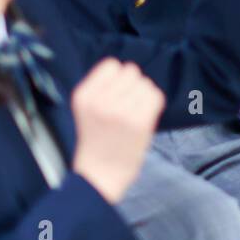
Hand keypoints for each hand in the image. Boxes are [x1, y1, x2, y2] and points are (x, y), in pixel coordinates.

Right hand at [71, 58, 164, 203]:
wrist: (100, 175)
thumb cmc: (97, 140)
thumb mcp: (88, 108)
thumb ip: (102, 87)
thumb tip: (128, 69)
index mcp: (84, 96)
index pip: (112, 64)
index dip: (117, 77)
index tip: (114, 94)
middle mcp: (100, 101)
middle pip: (131, 70)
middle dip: (132, 86)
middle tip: (125, 107)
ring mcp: (121, 111)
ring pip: (145, 83)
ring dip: (143, 96)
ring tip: (132, 115)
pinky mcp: (140, 121)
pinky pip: (156, 96)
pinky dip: (153, 105)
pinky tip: (143, 118)